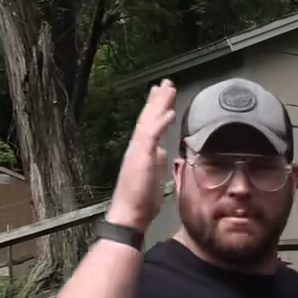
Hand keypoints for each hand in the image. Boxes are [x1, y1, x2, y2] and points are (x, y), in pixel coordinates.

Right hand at [109, 80, 176, 231]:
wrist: (129, 214)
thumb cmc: (140, 201)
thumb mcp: (153, 177)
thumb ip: (157, 162)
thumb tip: (163, 151)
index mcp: (141, 151)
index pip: (149, 125)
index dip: (156, 109)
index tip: (162, 95)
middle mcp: (137, 147)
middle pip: (148, 117)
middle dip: (158, 99)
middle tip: (166, 82)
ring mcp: (138, 150)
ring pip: (149, 120)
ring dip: (160, 104)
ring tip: (168, 88)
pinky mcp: (141, 156)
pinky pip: (152, 134)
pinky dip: (161, 122)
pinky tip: (169, 111)